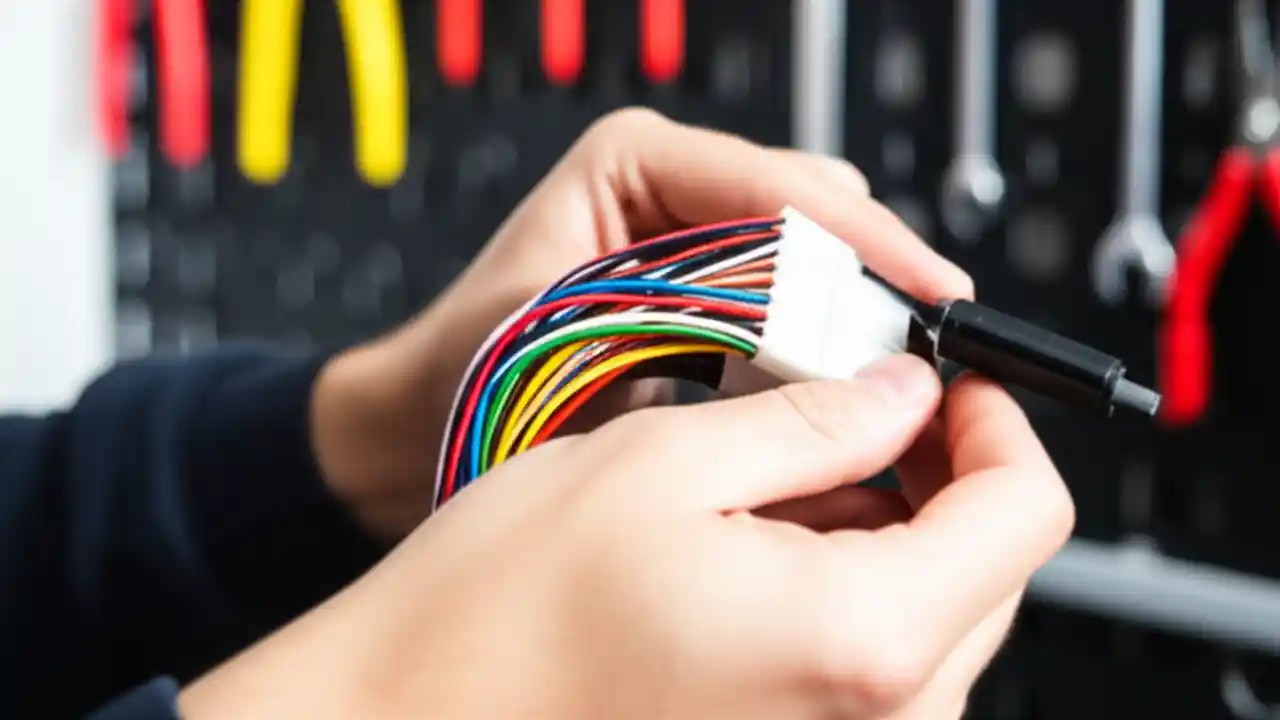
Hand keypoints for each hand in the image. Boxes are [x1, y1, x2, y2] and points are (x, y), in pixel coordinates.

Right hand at [178, 354, 1072, 718]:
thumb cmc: (499, 618)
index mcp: (864, 641)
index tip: (945, 381)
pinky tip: (751, 556)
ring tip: (774, 485)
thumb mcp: (662, 464)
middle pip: (989, 570)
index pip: (1028, 513)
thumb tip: (902, 393)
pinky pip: (870, 670)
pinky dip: (841, 596)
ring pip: (931, 617)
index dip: (998, 423)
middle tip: (852, 412)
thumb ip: (814, 420)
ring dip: (883, 535)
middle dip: (938, 475)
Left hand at [309, 108, 972, 537]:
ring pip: (824, 265)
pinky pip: (801, 314)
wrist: (422, 431)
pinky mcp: (717, 301)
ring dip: (858, 324)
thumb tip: (822, 339)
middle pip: (819, 217)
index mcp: (638, 161)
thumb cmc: (471, 371)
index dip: (866, 243)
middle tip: (918, 360)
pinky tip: (846, 398)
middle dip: (872, 287)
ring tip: (893, 386)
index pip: (780, 188)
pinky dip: (828, 356)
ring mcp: (703, 244)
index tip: (929, 294)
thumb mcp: (581, 334)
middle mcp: (678, 191)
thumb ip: (698, 322)